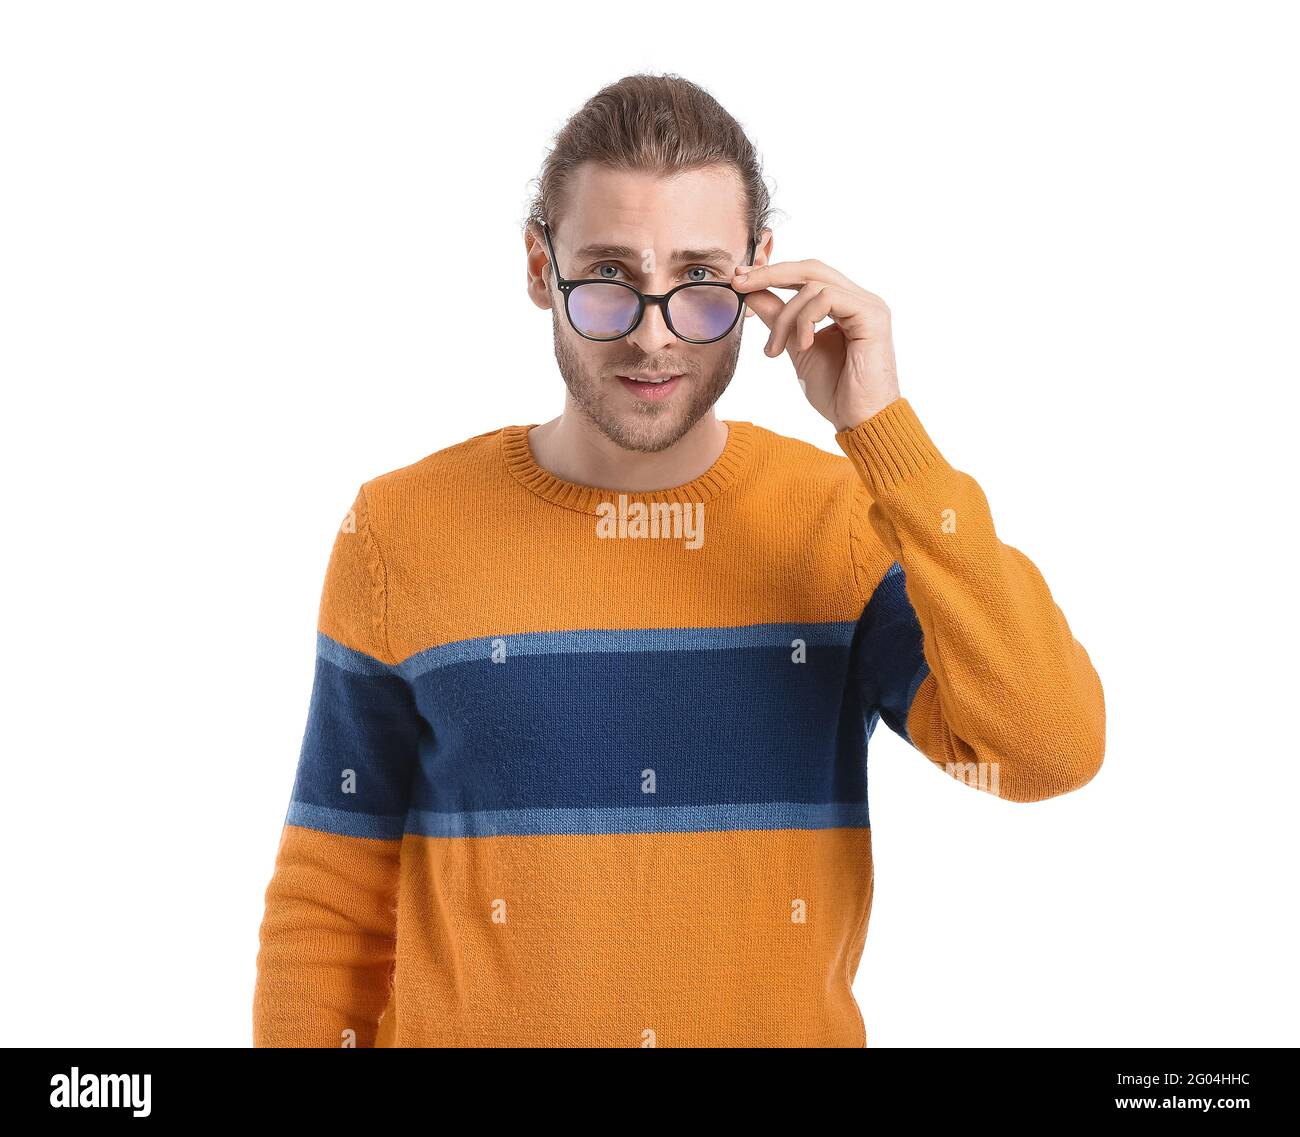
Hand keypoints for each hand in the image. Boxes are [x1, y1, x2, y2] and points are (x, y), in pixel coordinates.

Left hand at [733, 258, 900, 431]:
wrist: (858, 421)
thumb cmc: (835, 391)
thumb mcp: (796, 348)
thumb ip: (779, 319)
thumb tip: (751, 293)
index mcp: (844, 305)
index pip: (806, 275)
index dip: (772, 272)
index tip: (740, 280)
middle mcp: (858, 300)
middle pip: (810, 268)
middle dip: (770, 274)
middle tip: (740, 285)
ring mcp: (868, 305)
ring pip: (813, 286)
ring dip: (785, 317)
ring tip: (775, 349)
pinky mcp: (872, 316)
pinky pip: (828, 298)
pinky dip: (805, 321)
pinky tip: (804, 346)